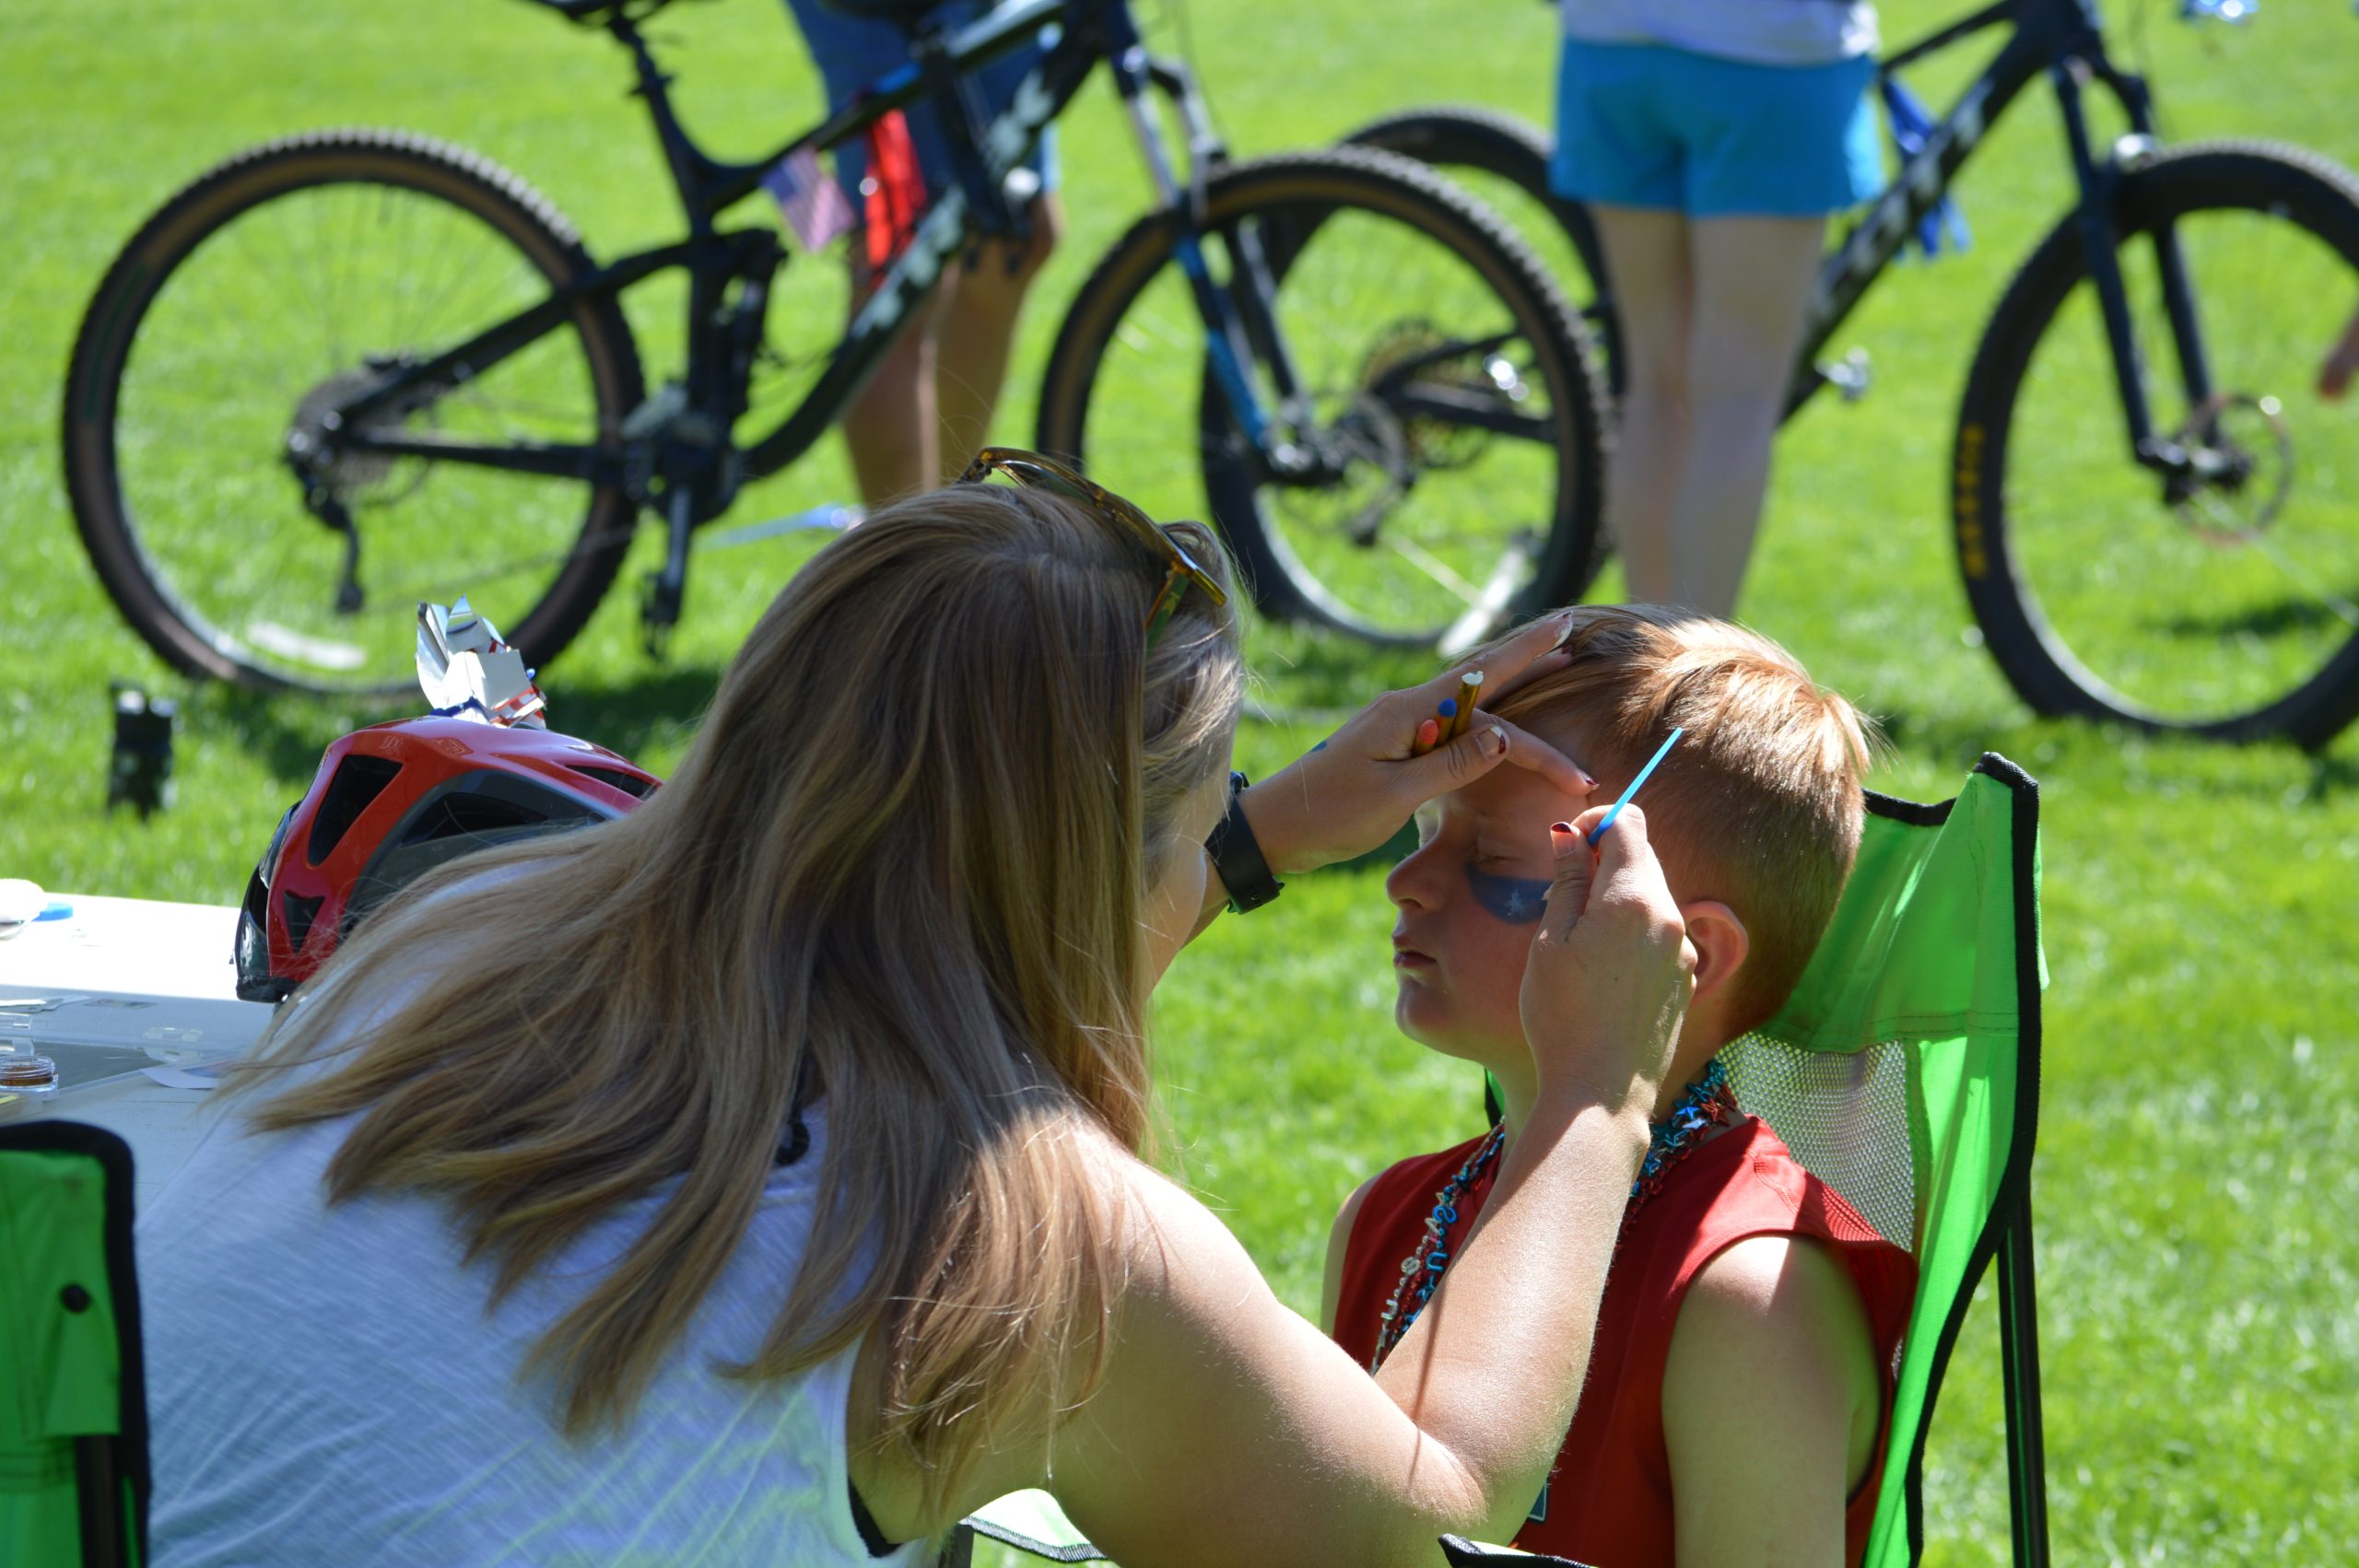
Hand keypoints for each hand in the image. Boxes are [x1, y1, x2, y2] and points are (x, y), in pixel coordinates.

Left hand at [1239, 613, 1596, 875]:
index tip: (1569, 633)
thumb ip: (1453, 765)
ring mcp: (1399, 723)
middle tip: (1573, 636)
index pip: (1483, 679)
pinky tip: (1498, 716)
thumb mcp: (1397, 795)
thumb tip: (1503, 735)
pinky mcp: (1394, 744)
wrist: (1275, 829)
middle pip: (1480, 679)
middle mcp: (1406, 707)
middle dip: (1528, 659)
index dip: (1529, 656)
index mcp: (1408, 712)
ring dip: (1512, 688)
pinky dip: (1485, 717)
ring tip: (1555, 665)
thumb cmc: (1331, 814)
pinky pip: (1451, 723)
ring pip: (1469, 701)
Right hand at [1519, 804, 1692, 1116]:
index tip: (1567, 845)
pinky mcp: (1685, 978)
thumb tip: (1569, 835)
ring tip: (1578, 939)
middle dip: (1604, 860)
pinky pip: (1660, 933)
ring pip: (1652, 896)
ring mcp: (1683, 950)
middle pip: (1643, 857)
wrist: (1599, 1096)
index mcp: (1633, 899)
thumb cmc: (1561, 1018)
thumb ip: (1566, 880)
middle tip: (1563, 894)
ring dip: (1617, 897)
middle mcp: (1670, 917)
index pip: (1628, 822)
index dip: (1594, 821)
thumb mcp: (1549, 942)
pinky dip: (1633, 931)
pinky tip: (1602, 971)